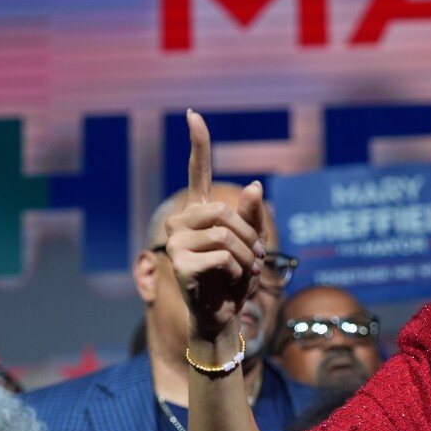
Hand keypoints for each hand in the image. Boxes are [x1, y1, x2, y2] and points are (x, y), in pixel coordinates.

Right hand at [165, 110, 266, 338]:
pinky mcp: (178, 263)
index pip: (197, 172)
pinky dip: (237, 271)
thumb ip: (252, 218)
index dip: (198, 144)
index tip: (194, 115)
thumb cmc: (234, 279)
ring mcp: (176, 242)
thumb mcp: (252, 245)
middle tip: (253, 259)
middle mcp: (182, 222)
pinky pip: (222, 256)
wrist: (221, 315)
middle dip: (249, 236)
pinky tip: (228, 282)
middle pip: (224, 211)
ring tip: (242, 273)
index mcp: (201, 213)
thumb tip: (254, 185)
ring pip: (225, 234)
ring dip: (247, 256)